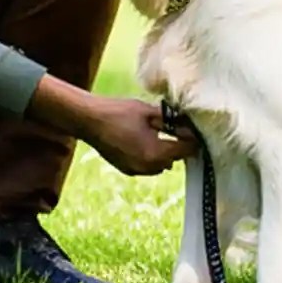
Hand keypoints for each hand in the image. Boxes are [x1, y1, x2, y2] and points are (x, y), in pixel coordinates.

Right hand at [26, 74, 196, 175]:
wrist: (89, 120)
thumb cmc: (118, 112)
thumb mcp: (149, 112)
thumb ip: (171, 120)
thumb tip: (188, 125)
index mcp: (156, 153)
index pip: (186, 151)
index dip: (192, 140)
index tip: (191, 129)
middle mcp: (148, 167)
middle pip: (174, 159)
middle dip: (178, 146)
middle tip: (176, 128)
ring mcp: (135, 170)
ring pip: (160, 165)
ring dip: (163, 153)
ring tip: (159, 134)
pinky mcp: (126, 169)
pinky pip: (146, 166)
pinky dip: (149, 156)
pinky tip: (143, 140)